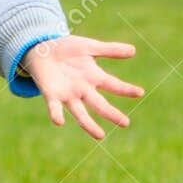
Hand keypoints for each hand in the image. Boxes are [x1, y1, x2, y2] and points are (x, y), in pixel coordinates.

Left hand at [20, 36, 142, 139]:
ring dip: (89, 124)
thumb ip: (110, 50)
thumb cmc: (67, 49)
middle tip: (125, 123)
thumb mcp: (89, 47)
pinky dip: (57, 114)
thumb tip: (133, 50)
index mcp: (93, 77)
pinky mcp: (52, 95)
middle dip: (112, 113)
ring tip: (100, 136)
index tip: (140, 92)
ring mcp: (68, 95)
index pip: (113, 85)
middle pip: (99, 104)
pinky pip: (54, 107)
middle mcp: (83, 90)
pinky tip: (60, 122)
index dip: (125, 89)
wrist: (42, 49)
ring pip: (80, 113)